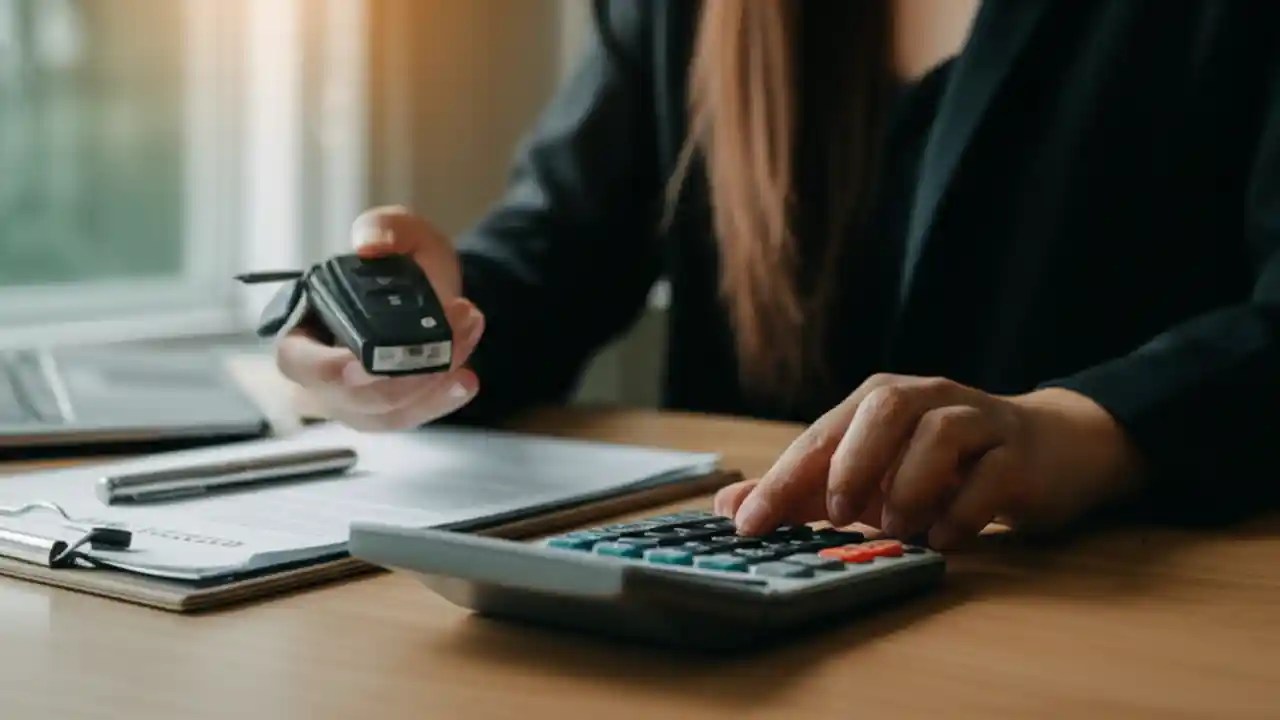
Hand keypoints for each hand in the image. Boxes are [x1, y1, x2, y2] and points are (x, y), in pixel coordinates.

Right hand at [275, 206, 485, 429]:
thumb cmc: (403, 265)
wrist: (436, 294)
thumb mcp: (399, 232)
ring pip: (384, 412)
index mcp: (302, 327)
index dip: (332, 367)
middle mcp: (319, 373)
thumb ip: (384, 227)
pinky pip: (408, 419)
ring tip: (465, 342)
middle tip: (452, 326)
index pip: (298, 361)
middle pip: (352, 395)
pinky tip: (464, 380)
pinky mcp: (385, 413)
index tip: (374, 357)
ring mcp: (351, 401)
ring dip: (429, 384)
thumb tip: (370, 244)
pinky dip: (439, 402)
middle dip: (404, 369)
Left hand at [715, 374, 1143, 548]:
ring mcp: (979, 422)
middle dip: (854, 462)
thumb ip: (803, 492)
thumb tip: (733, 509)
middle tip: (839, 515)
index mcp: (881, 401)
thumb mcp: (868, 476)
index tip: (750, 522)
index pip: (824, 432)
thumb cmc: (943, 465)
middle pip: (884, 406)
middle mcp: (928, 398)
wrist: (1047, 451)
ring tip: (899, 527)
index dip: (783, 477)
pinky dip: (964, 511)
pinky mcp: (1020, 455)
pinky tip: (946, 538)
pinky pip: (992, 476)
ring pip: (942, 432)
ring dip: (911, 485)